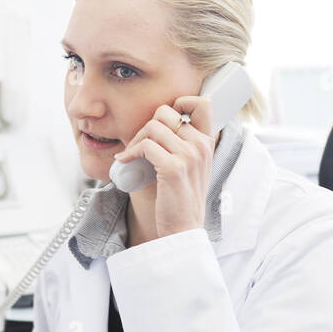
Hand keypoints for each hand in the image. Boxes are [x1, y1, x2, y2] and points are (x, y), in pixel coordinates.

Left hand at [113, 96, 215, 237]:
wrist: (183, 228)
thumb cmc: (181, 198)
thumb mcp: (191, 166)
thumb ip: (183, 145)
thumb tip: (157, 124)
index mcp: (207, 142)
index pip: (202, 102)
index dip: (179, 102)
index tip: (161, 122)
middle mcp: (201, 145)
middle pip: (166, 112)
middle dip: (146, 125)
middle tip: (138, 145)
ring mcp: (189, 156)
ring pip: (152, 127)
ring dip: (135, 140)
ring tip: (130, 155)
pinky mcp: (173, 168)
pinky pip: (145, 146)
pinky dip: (130, 152)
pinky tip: (124, 162)